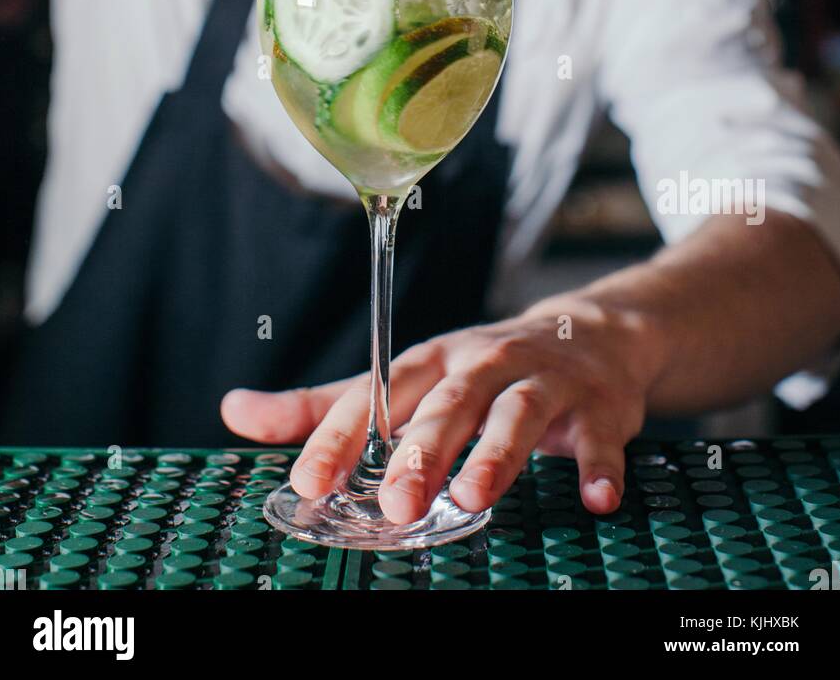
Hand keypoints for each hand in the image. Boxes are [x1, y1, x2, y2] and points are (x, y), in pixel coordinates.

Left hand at [221, 296, 657, 520]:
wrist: (590, 335)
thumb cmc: (482, 367)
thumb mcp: (405, 380)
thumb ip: (327, 404)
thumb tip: (237, 411)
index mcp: (432, 361)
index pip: (380, 393)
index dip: (343, 434)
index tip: (310, 480)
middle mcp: (485, 363)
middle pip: (450, 402)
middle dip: (421, 450)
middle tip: (396, 504)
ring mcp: (545, 381)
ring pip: (518, 413)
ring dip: (498, 453)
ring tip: (474, 497)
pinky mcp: (599, 406)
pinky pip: (601, 436)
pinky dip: (600, 464)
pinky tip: (596, 496)